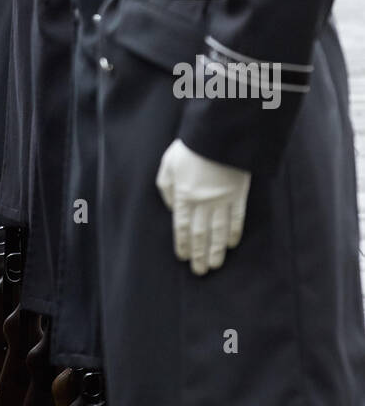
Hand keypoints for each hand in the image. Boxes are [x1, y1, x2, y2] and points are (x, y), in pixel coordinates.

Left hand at [155, 139, 250, 275]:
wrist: (218, 134)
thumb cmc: (190, 148)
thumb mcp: (168, 164)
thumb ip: (166, 187)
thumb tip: (172, 209)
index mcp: (184, 195)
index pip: (182, 226)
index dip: (182, 243)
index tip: (183, 257)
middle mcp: (203, 202)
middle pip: (200, 234)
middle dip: (199, 254)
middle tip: (199, 271)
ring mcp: (222, 200)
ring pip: (218, 231)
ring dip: (216, 250)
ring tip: (214, 265)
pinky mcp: (239, 194)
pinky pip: (237, 218)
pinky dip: (234, 232)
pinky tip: (231, 244)